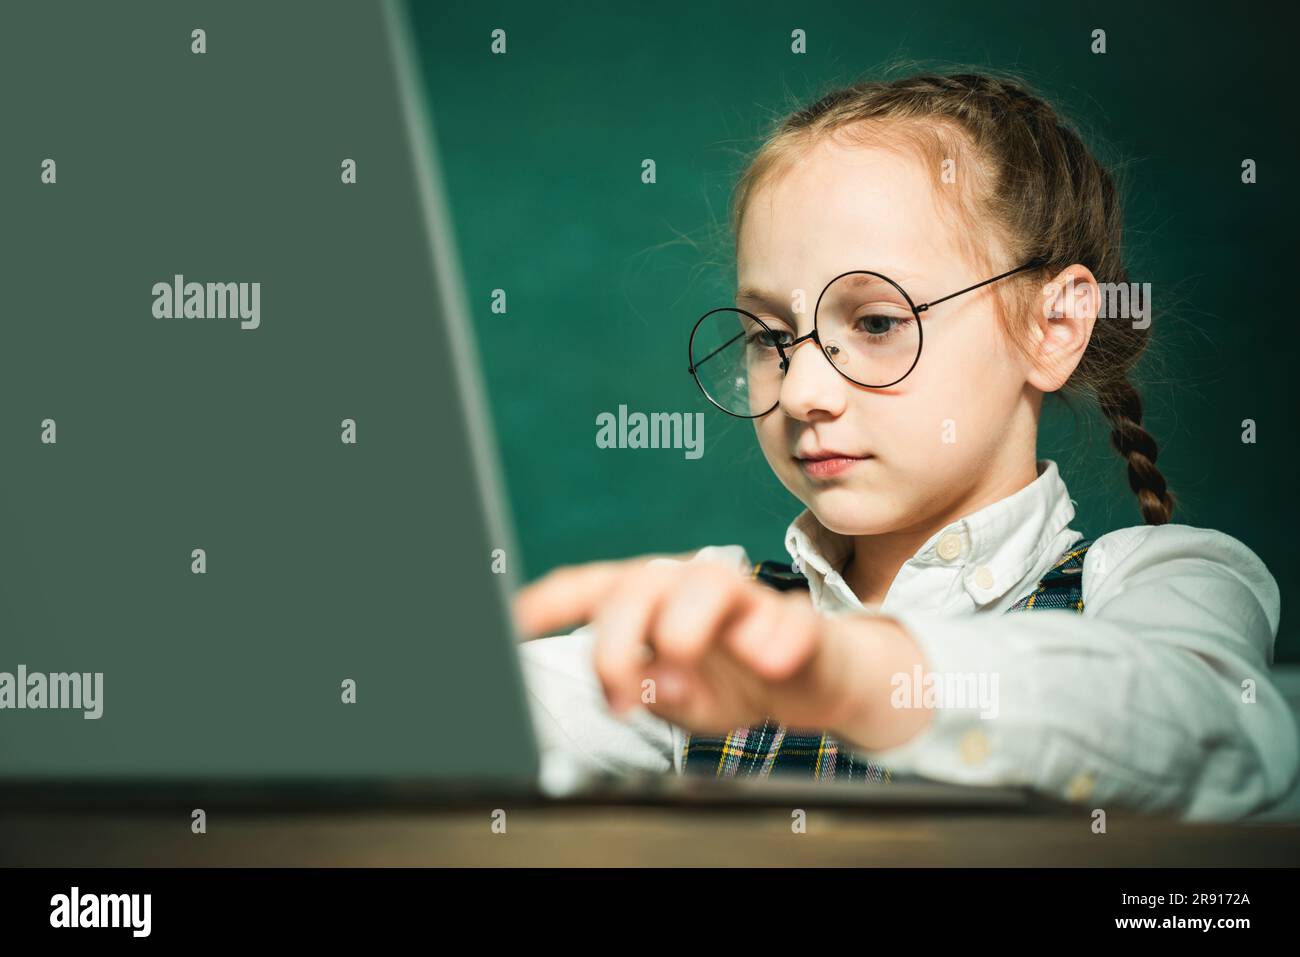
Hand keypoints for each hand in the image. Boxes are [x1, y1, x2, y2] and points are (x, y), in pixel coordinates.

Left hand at [513, 552, 927, 746]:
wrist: (815, 683)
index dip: (553, 600)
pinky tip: (766, 661)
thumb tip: (646, 683)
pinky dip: (774, 639)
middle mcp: (691, 588)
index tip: (516, 622)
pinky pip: (785, 619)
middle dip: (616, 643)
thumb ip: (654, 689)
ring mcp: (746, 600)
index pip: (594, 587)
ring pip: (708, 583)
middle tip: (622, 698)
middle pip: (638, 586)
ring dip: (684, 627)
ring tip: (680, 672)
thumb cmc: (736, 680)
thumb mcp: (680, 698)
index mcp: (653, 601)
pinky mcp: (797, 621)